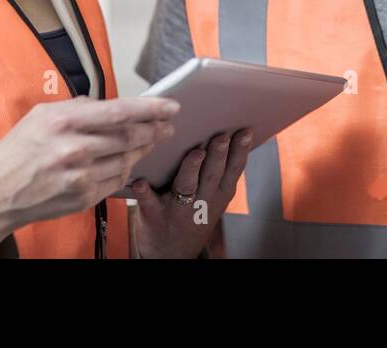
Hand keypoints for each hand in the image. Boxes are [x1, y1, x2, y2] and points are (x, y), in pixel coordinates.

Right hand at [0, 95, 178, 255]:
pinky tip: (128, 161)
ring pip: (127, 159)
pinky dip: (126, 168)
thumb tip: (106, 104)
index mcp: (64, 122)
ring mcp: (80, 176)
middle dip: (155, 129)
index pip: (120, 112)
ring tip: (152, 140)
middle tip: (168, 125)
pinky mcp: (83, 197)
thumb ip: (77, 107)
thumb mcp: (41, 115)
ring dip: (144, 149)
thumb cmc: (17, 151)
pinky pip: (116, 180)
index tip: (171, 106)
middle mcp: (75, 149)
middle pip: (130, 137)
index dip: (151, 108)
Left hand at [127, 128, 251, 258]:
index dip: (240, 152)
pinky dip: (145, 193)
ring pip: (186, 187)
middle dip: (218, 156)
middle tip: (221, 136)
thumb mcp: (215, 199)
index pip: (233, 170)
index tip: (244, 132)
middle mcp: (203, 202)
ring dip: (191, 169)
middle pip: (212, 175)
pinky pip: (149, 203)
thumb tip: (227, 133)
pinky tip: (142, 182)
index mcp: (219, 195)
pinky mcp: (154, 215)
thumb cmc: (194, 215)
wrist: (171, 254)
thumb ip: (220, 172)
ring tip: (196, 153)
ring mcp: (178, 209)